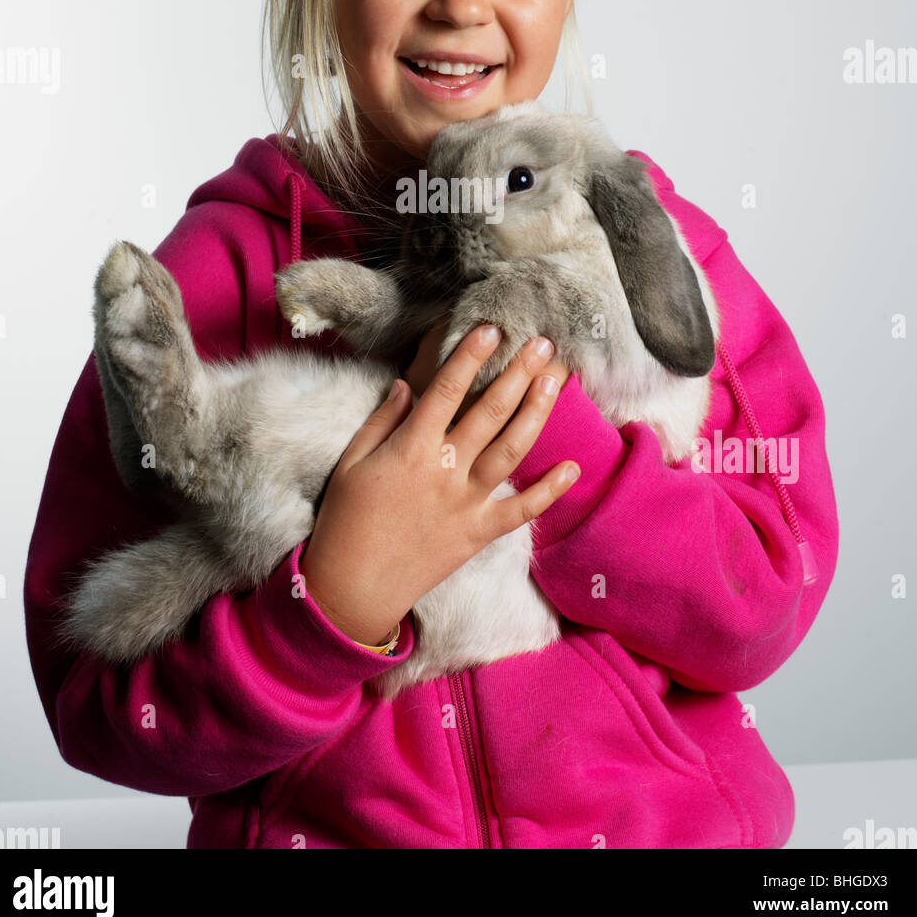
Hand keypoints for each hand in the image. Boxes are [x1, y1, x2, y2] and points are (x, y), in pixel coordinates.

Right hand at [297, 325, 578, 646]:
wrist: (352, 588)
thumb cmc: (344, 520)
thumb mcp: (351, 462)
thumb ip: (381, 420)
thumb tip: (406, 385)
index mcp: (409, 448)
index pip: (446, 390)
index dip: (470, 356)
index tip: (492, 329)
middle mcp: (444, 470)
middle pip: (489, 412)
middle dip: (518, 372)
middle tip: (542, 343)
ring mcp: (466, 503)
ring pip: (511, 450)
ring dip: (537, 412)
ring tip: (557, 381)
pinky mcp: (478, 534)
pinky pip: (521, 511)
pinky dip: (549, 491)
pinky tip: (572, 467)